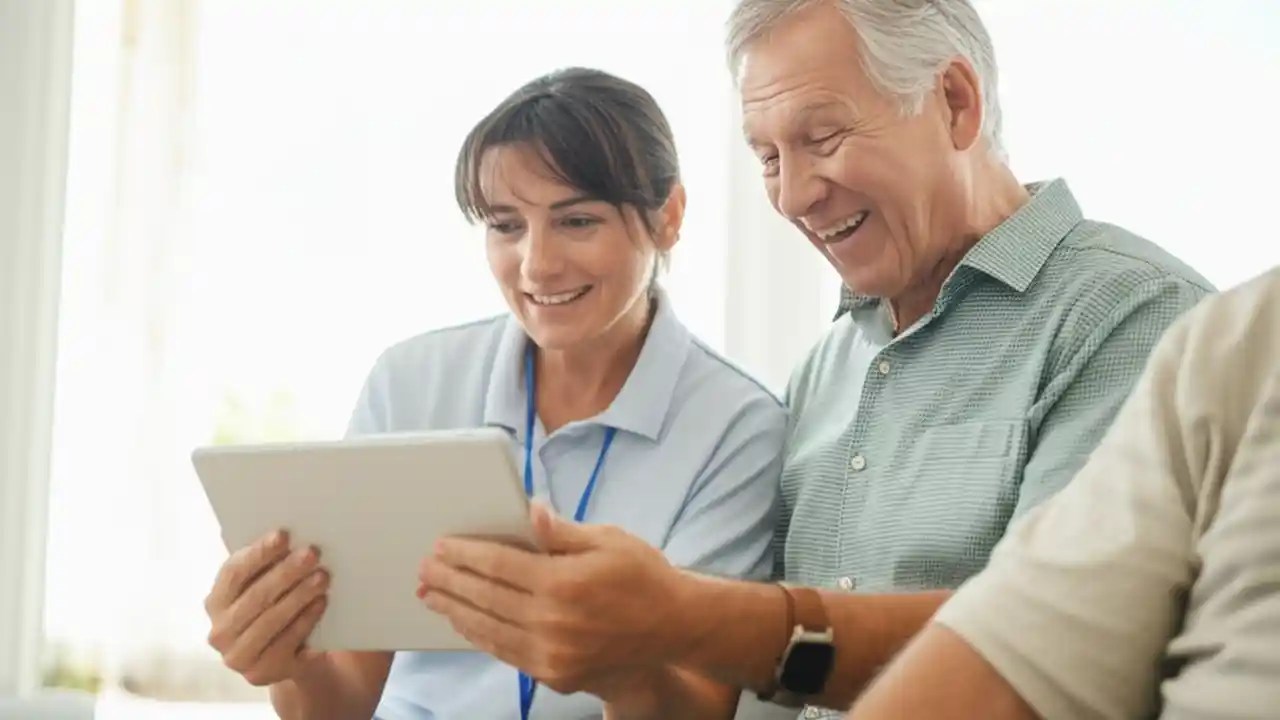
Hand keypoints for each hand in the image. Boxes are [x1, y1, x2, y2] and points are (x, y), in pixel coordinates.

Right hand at [204, 530, 330, 685]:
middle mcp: (219, 632)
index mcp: (216, 601)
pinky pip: (286, 642)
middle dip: (285, 572)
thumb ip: (266, 563)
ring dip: (298, 595)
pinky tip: (321, 602)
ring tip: (322, 576)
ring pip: (270, 620)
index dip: (259, 553)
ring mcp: (238, 657)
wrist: (293, 655)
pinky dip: (305, 620)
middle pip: (255, 596)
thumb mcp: (267, 584)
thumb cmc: (278, 606)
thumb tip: (283, 532)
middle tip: (312, 553)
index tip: (283, 535)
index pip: (233, 572)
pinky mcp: (261, 673)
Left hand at [417, 503, 691, 697]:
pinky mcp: (555, 674)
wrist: (675, 628)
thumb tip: (528, 510)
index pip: (499, 564)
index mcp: (563, 582)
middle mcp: (553, 622)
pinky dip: (480, 636)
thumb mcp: (607, 540)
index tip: (441, 546)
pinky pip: (506, 652)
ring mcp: (552, 653)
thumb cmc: (643, 576)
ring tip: (432, 596)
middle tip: (424, 569)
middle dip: (450, 581)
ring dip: (456, 610)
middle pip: (486, 597)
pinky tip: (466, 622)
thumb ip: (560, 531)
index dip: (465, 554)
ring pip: (489, 629)